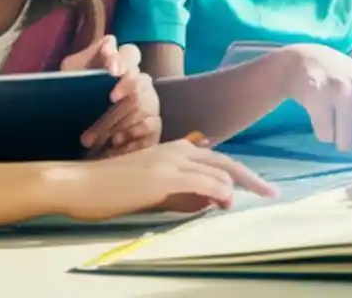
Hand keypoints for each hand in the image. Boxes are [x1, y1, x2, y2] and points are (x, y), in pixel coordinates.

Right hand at [57, 138, 277, 220]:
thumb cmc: (109, 188)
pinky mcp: (164, 177)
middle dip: (251, 178)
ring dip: (239, 186)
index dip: (239, 174)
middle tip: (273, 192)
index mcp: (175, 150)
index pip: (217, 161)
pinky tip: (228, 200)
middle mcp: (177, 151)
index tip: (258, 186)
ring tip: (254, 199)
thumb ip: (180, 192)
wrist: (78, 183)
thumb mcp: (151, 189)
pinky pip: (202, 182)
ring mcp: (171, 162)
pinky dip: (219, 190)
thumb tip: (208, 201)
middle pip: (225, 163)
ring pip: (218, 170)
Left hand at [62, 36, 160, 157]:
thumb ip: (81, 61)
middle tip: (110, 99)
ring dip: (118, 120)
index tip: (112, 70)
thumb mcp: (69, 79)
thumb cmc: (72, 102)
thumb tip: (107, 48)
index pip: (130, 54)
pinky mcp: (152, 125)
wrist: (72, 138)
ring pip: (144, 103)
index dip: (124, 59)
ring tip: (94, 136)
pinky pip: (152, 124)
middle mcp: (138, 82)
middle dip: (126, 89)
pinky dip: (134, 132)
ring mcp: (148, 103)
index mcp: (119, 67)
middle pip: (140, 80)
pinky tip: (116, 141)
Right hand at [283, 44, 351, 167]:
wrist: (308, 60)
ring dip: (338, 137)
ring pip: (345, 143)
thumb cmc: (346, 83)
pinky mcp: (320, 96)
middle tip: (351, 127)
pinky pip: (325, 136)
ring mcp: (344, 91)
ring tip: (334, 113)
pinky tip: (320, 111)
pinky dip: (322, 130)